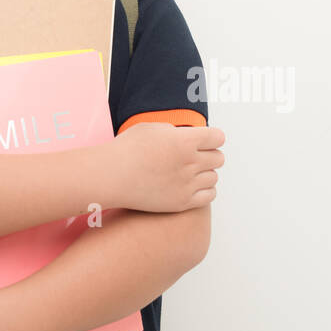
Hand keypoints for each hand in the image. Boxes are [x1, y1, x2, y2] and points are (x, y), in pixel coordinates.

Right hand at [109, 123, 224, 211]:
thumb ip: (175, 131)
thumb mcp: (152, 128)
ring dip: (205, 172)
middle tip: (194, 155)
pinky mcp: (182, 202)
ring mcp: (188, 184)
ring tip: (189, 171)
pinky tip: (191, 185)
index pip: (218, 137)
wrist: (111, 177)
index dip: (212, 136)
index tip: (204, 139)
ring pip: (214, 177)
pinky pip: (209, 195)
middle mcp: (190, 162)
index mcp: (185, 140)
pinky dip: (204, 189)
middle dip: (209, 154)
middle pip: (219, 157)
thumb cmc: (127, 149)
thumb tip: (188, 137)